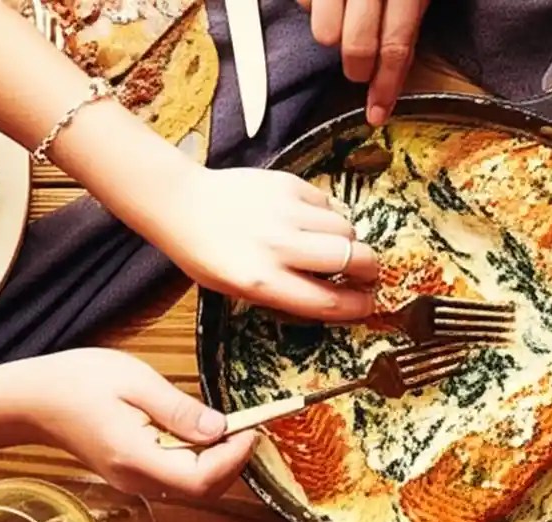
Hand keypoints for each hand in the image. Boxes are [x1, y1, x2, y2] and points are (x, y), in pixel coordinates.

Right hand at [9, 348, 257, 497]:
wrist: (31, 401)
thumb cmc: (75, 383)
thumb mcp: (134, 382)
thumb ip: (179, 409)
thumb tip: (220, 429)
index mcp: (137, 458)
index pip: (202, 478)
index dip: (235, 458)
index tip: (252, 428)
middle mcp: (137, 479)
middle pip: (203, 490)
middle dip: (233, 462)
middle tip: (249, 425)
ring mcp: (134, 481)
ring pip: (193, 486)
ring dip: (219, 462)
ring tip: (231, 426)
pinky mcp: (133, 474)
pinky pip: (177, 476)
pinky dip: (199, 460)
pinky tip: (202, 433)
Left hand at [155, 166, 379, 319]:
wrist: (183, 203)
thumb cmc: (207, 255)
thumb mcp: (239, 290)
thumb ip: (287, 295)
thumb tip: (335, 297)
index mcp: (263, 281)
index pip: (328, 301)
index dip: (358, 307)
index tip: (368, 305)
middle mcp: (278, 246)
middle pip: (349, 258)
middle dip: (368, 268)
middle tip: (366, 272)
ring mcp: (285, 211)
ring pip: (345, 227)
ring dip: (348, 240)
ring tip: (333, 245)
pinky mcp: (288, 184)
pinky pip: (327, 203)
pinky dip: (328, 216)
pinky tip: (311, 222)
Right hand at [299, 0, 430, 124]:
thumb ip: (407, 24)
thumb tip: (391, 79)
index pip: (396, 47)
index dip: (386, 85)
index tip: (377, 114)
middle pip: (358, 48)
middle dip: (358, 69)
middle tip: (361, 67)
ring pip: (325, 34)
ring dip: (334, 37)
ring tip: (344, 23)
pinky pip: (305, 5)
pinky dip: (314, 10)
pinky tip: (329, 2)